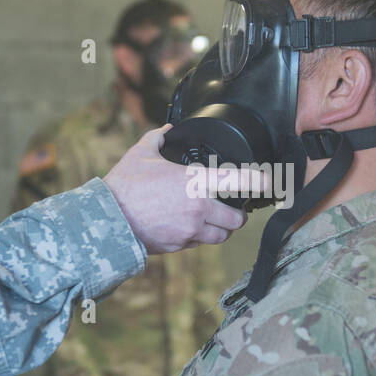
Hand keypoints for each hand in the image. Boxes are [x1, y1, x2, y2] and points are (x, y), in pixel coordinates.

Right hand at [104, 126, 264, 253]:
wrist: (108, 220)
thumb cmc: (125, 186)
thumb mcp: (141, 153)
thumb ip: (158, 138)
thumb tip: (166, 130)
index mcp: (195, 183)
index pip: (239, 182)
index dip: (259, 182)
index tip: (267, 181)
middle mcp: (198, 209)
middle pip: (236, 219)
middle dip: (237, 215)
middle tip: (234, 208)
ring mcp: (190, 230)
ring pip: (221, 236)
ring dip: (222, 229)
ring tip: (216, 221)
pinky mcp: (179, 245)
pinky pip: (198, 244)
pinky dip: (199, 237)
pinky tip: (190, 228)